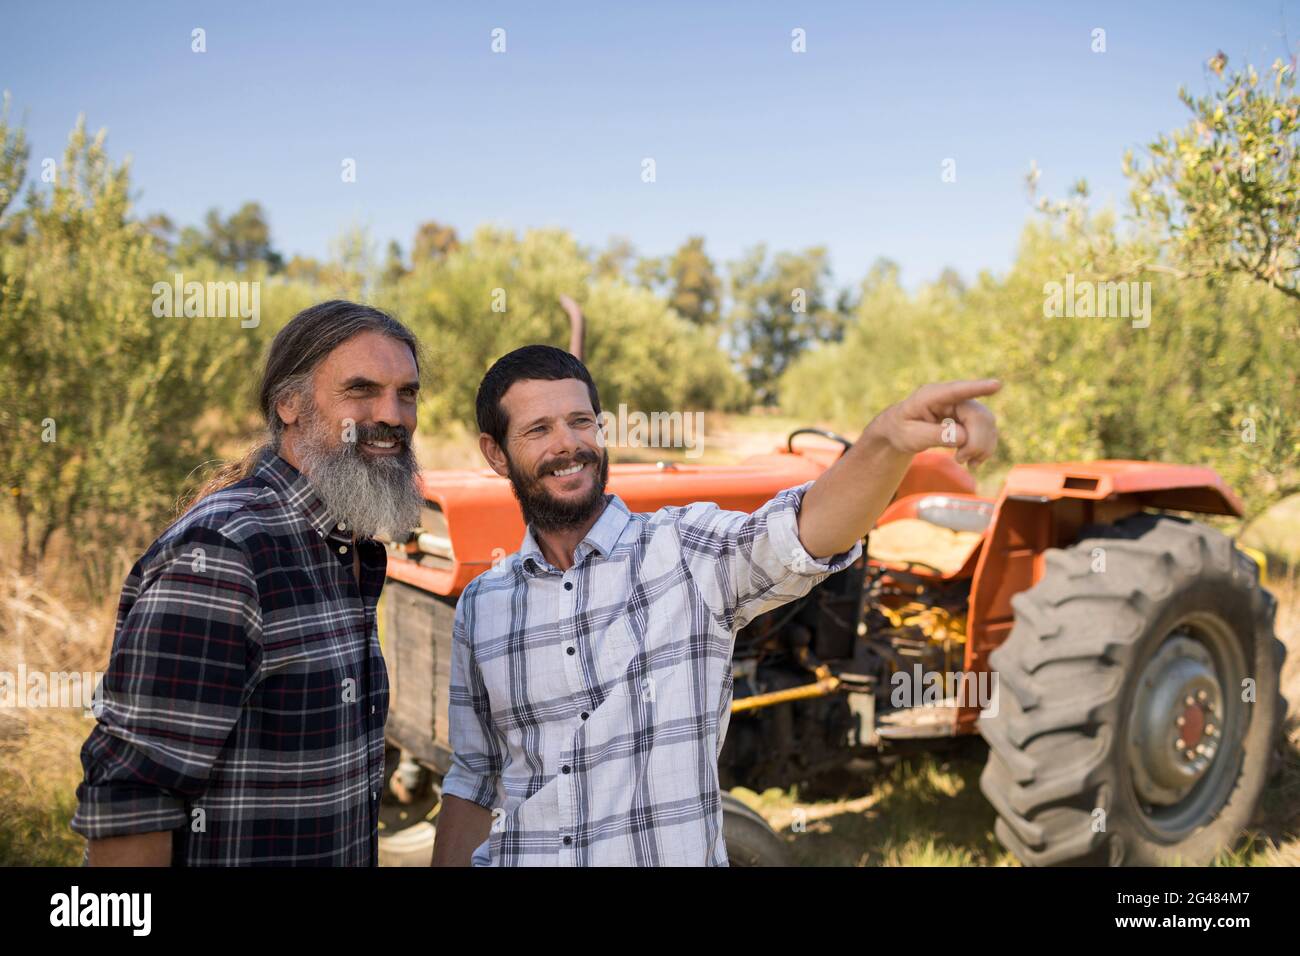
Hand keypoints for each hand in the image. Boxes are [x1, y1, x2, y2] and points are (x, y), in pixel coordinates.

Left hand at [869, 379, 1000, 467]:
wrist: (902, 431)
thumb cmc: (902, 430)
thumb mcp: (910, 436)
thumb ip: (934, 435)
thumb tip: (963, 436)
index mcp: (931, 395)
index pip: (957, 391)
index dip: (978, 388)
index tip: (997, 385)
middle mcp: (951, 397)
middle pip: (977, 416)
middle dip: (975, 442)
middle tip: (960, 460)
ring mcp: (963, 406)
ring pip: (987, 424)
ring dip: (981, 447)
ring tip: (963, 461)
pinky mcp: (971, 418)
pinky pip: (988, 431)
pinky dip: (984, 448)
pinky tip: (972, 461)